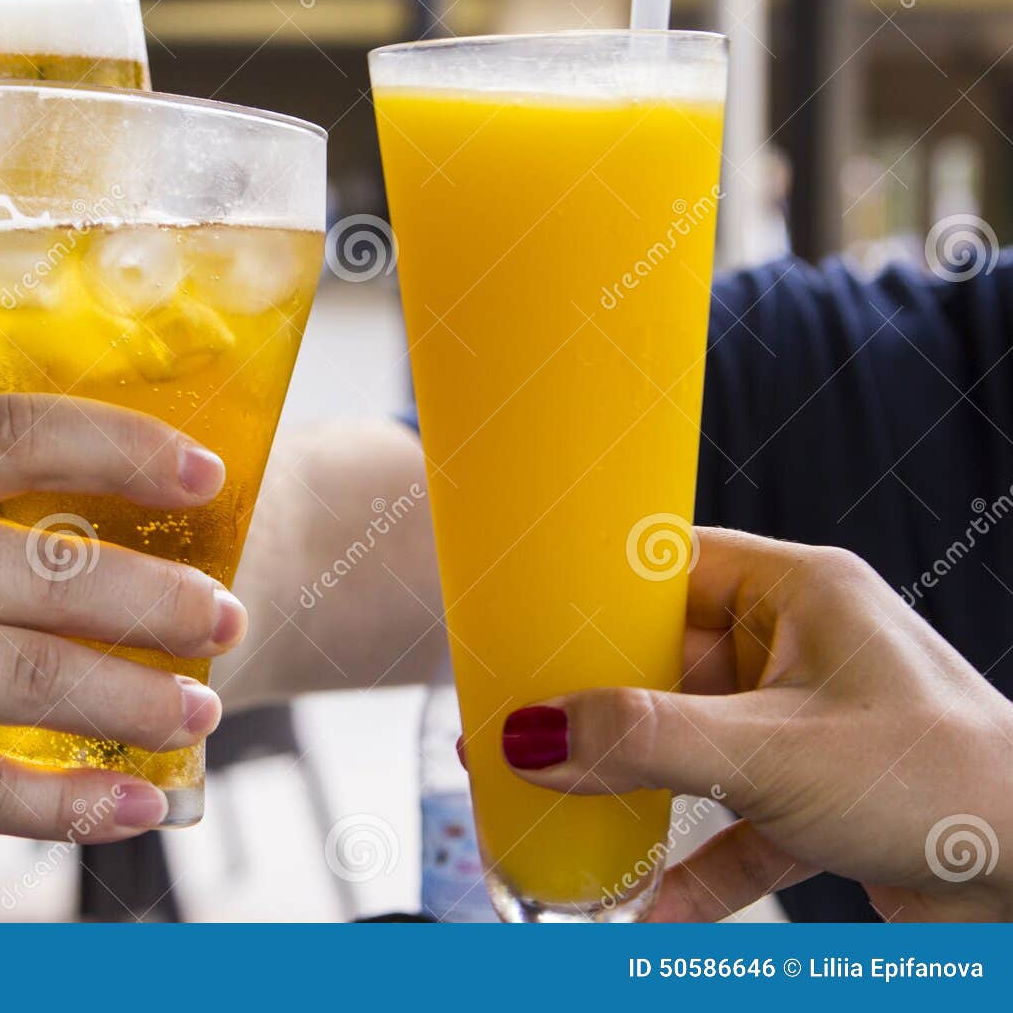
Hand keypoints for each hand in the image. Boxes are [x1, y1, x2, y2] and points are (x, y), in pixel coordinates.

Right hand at [498, 528, 1012, 921]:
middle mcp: (803, 646)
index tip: (525, 623)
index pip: (669, 565)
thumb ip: (643, 742)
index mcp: (799, 591)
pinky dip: (692, 859)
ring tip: (561, 810)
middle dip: (599, 708)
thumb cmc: (946, 781)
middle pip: (667, 662)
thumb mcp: (771, 753)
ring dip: (637, 788)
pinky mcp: (823, 795)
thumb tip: (533, 735)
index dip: (594, 592)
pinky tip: (649, 905)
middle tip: (525, 733)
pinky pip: (733, 818)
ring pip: (693, 743)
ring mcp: (812, 721)